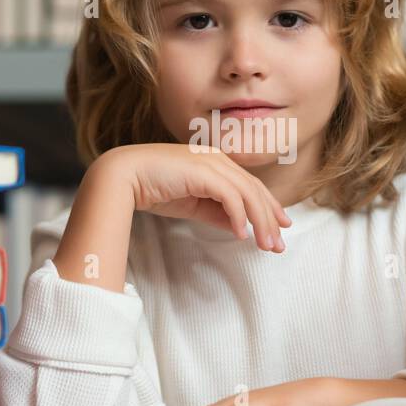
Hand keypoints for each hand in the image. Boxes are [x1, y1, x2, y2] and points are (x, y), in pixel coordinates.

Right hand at [102, 143, 290, 252]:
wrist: (124, 176)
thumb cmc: (154, 188)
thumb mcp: (193, 205)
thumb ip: (217, 213)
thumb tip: (239, 227)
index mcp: (216, 164)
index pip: (251, 186)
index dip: (269, 207)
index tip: (281, 227)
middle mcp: (218, 160)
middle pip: (254, 190)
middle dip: (270, 218)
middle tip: (278, 245)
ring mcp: (211, 163)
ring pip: (247, 193)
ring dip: (260, 221)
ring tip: (266, 245)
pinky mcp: (202, 172)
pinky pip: (230, 196)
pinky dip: (239, 216)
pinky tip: (241, 234)